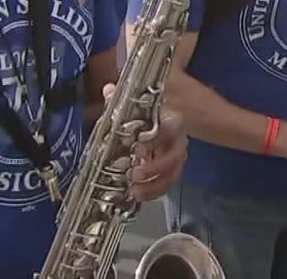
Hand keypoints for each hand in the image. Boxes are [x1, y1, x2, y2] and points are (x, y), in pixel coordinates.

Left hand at [102, 83, 188, 201]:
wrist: (157, 117)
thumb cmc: (145, 109)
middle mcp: (177, 138)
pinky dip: (153, 192)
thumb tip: (109, 90)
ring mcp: (174, 155)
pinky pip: (166, 183)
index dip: (158, 138)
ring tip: (134, 190)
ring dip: (154, 185)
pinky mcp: (169, 170)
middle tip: (134, 174)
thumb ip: (120, 98)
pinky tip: (137, 195)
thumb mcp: (131, 101)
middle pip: (175, 156)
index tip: (138, 145)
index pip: (172, 127)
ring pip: (172, 173)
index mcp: (170, 118)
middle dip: (155, 168)